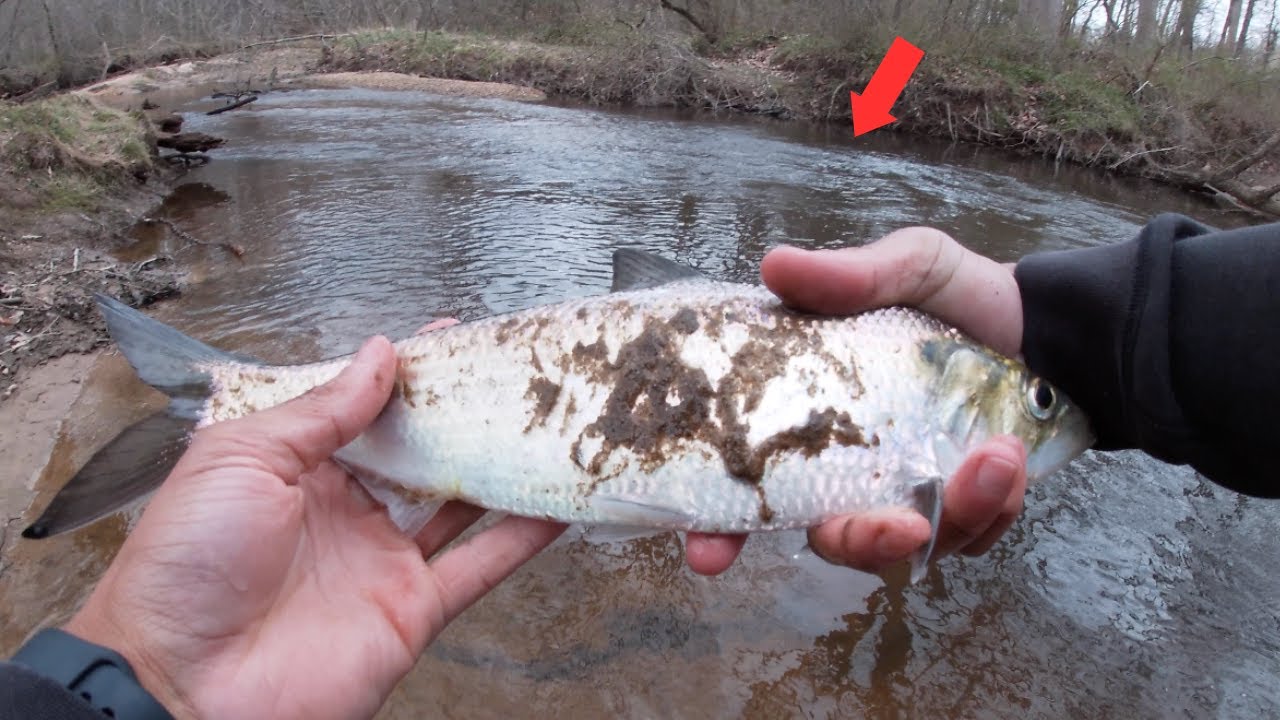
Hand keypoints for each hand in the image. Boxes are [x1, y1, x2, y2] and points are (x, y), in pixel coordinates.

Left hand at [66, 335, 565, 719]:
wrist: (183, 684)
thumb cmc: (186, 567)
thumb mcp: (240, 458)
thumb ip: (320, 410)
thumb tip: (378, 355)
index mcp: (296, 469)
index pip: (366, 408)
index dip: (409, 373)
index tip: (454, 337)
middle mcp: (346, 510)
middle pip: (421, 451)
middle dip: (465, 413)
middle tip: (514, 374)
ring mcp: (382, 560)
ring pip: (460, 503)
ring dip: (501, 466)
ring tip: (548, 424)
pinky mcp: (412, 609)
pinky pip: (479, 566)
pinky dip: (521, 537)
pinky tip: (556, 503)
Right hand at [685, 227, 1027, 575]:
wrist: (1043, 325)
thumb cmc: (957, 298)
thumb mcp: (909, 268)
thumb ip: (849, 275)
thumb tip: (774, 264)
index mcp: (814, 420)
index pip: (747, 486)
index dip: (715, 529)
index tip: (706, 553)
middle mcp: (852, 473)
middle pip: (829, 539)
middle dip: (860, 544)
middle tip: (901, 528)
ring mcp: (908, 499)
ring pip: (911, 548)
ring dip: (956, 513)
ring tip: (997, 454)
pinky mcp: (965, 514)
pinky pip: (971, 539)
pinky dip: (995, 507)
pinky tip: (1010, 457)